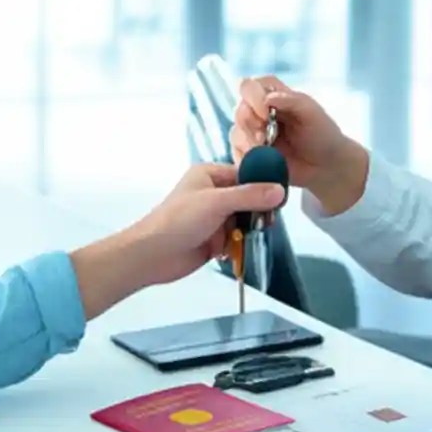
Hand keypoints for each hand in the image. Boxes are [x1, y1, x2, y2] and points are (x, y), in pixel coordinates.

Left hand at [70, 164, 284, 319]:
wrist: (152, 256)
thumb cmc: (175, 222)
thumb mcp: (216, 202)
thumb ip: (249, 196)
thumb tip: (278, 190)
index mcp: (209, 175)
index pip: (246, 175)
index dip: (263, 186)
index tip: (279, 198)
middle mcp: (212, 194)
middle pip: (248, 199)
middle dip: (255, 213)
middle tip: (263, 223)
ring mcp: (213, 217)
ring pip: (244, 221)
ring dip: (243, 232)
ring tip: (237, 239)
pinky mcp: (213, 238)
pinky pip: (235, 239)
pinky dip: (235, 245)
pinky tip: (226, 251)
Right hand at [231, 76, 367, 215]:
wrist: (326, 166)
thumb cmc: (322, 134)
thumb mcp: (312, 112)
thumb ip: (291, 100)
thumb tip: (268, 98)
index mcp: (272, 95)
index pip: (250, 87)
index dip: (253, 97)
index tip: (266, 112)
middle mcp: (258, 112)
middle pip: (240, 110)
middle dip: (249, 123)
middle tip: (265, 137)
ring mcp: (253, 134)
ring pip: (236, 133)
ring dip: (248, 142)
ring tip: (264, 150)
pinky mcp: (251, 155)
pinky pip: (238, 155)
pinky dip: (246, 157)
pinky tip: (261, 162)